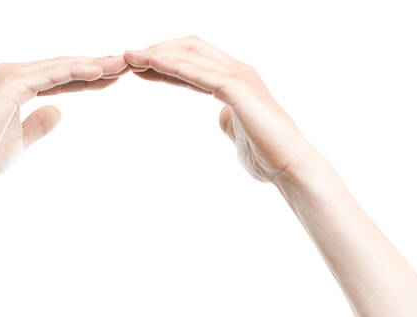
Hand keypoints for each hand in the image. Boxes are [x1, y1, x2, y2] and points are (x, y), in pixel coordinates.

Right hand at [0, 54, 128, 181]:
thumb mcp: (21, 141)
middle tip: (128, 63)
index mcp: (17, 85)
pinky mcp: (10, 84)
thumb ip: (39, 125)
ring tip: (121, 65)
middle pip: (63, 66)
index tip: (114, 77)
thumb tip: (59, 114)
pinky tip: (98, 71)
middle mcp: (13, 73)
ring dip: (92, 64)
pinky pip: (50, 74)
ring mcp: (11, 75)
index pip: (60, 77)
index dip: (87, 77)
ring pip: (60, 66)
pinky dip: (75, 71)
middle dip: (96, 65)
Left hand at [123, 36, 311, 183]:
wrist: (289, 168)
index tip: (138, 66)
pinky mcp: (237, 89)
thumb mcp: (239, 135)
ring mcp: (238, 77)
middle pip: (190, 48)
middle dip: (158, 49)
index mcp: (235, 81)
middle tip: (128, 57)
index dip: (165, 61)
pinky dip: (173, 65)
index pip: (194, 61)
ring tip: (130, 56)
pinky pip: (198, 71)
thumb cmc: (267, 157)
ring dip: (158, 53)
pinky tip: (152, 65)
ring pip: (191, 54)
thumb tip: (221, 118)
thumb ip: (229, 121)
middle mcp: (237, 71)